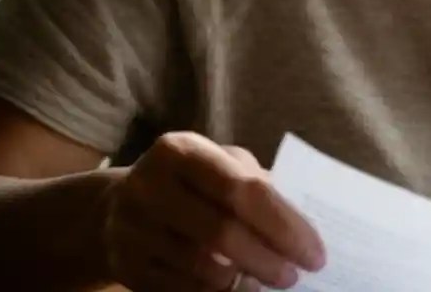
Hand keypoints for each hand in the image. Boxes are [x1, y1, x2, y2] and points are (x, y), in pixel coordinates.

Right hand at [100, 132, 325, 291]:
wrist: (115, 207)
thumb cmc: (190, 184)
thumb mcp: (221, 166)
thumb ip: (258, 186)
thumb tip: (303, 226)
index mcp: (181, 151)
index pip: (243, 190)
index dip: (284, 225)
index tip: (315, 252)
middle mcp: (149, 186)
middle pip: (222, 232)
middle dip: (267, 259)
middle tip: (294, 276)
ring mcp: (131, 228)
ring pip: (202, 268)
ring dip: (243, 280)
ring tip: (267, 279)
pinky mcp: (124, 264)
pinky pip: (180, 289)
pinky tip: (233, 286)